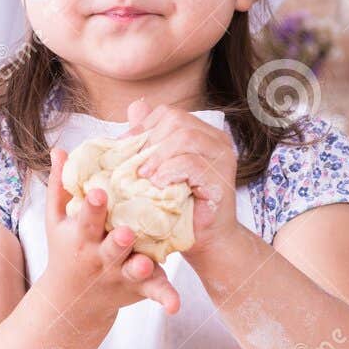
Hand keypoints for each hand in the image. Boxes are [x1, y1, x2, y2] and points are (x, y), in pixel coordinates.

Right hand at [41, 145, 180, 318]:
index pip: (87, 219)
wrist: (72, 302)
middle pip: (111, 248)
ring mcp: (120, 274)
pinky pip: (153, 292)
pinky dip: (164, 298)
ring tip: (146, 264)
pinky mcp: (138, 288)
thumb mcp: (57, 221)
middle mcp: (100, 257)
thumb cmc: (66, 250)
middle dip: (117, 241)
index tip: (99, 192)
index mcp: (82, 238)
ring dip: (139, 268)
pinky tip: (174, 305)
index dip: (93, 206)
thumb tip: (59, 149)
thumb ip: (61, 186)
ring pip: (132, 271)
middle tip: (125, 232)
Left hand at [123, 97, 239, 258]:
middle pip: (177, 120)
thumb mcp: (159, 170)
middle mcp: (216, 140)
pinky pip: (191, 162)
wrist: (205, 242)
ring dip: (158, 156)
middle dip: (150, 142)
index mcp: (202, 133)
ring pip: (185, 136)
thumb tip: (135, 106)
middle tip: (135, 167)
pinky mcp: (222, 177)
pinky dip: (169, 171)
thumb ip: (149, 139)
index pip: (169, 114)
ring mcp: (222, 157)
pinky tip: (159, 184)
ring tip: (145, 176)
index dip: (143, 128)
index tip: (125, 151)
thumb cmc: (181, 208)